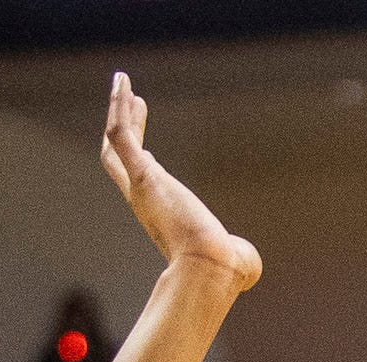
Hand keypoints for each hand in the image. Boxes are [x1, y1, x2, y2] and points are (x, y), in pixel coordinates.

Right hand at [101, 74, 261, 288]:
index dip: (142, 164)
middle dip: (127, 131)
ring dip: (118, 111)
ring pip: (116, 142)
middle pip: (121, 161)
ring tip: (122, 83)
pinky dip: (118, 107)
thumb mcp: (231, 260)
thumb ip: (237, 254)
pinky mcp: (144, 177)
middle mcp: (144, 202)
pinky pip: (121, 135)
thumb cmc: (225, 272)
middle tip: (136, 103)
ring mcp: (140, 188)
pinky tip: (122, 83)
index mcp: (162, 219)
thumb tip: (250, 263)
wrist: (212, 271)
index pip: (144, 186)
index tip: (146, 148)